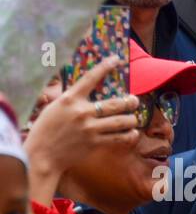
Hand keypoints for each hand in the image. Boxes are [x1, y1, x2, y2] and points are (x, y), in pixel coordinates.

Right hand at [24, 60, 138, 200]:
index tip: (116, 59)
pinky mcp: (95, 143)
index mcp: (69, 99)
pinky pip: (120, 138)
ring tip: (133, 119)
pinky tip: (132, 133)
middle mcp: (82, 112)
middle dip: (129, 101)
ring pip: (122, 121)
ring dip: (132, 119)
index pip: (90, 78)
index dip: (105, 67)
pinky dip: (129, 135)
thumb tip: (87, 90)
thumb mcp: (54, 108)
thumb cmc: (46, 129)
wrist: (42, 155)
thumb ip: (72, 100)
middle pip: (115, 104)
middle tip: (134, 100)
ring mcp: (90, 129)